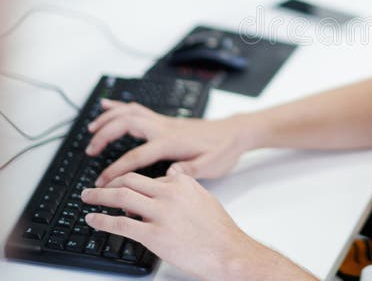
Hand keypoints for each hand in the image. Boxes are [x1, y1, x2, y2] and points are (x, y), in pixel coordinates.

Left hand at [82, 169, 314, 279]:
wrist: (228, 251)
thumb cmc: (219, 230)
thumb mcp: (204, 198)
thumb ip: (183, 189)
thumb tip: (167, 183)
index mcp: (182, 183)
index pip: (147, 177)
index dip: (129, 183)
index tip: (120, 188)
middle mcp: (169, 194)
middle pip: (130, 181)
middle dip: (108, 183)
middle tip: (95, 188)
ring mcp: (160, 213)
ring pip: (121, 197)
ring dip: (99, 196)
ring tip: (87, 198)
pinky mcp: (153, 235)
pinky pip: (120, 224)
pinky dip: (102, 220)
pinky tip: (93, 220)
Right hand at [86, 99, 245, 185]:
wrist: (236, 132)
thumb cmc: (224, 150)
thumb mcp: (212, 165)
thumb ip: (190, 170)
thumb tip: (169, 175)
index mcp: (171, 142)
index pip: (137, 156)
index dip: (117, 170)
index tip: (103, 182)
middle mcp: (164, 128)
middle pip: (126, 125)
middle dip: (104, 136)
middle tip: (89, 152)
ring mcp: (164, 122)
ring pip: (129, 113)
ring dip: (108, 119)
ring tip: (90, 130)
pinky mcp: (166, 121)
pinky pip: (138, 110)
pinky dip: (120, 106)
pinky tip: (107, 105)